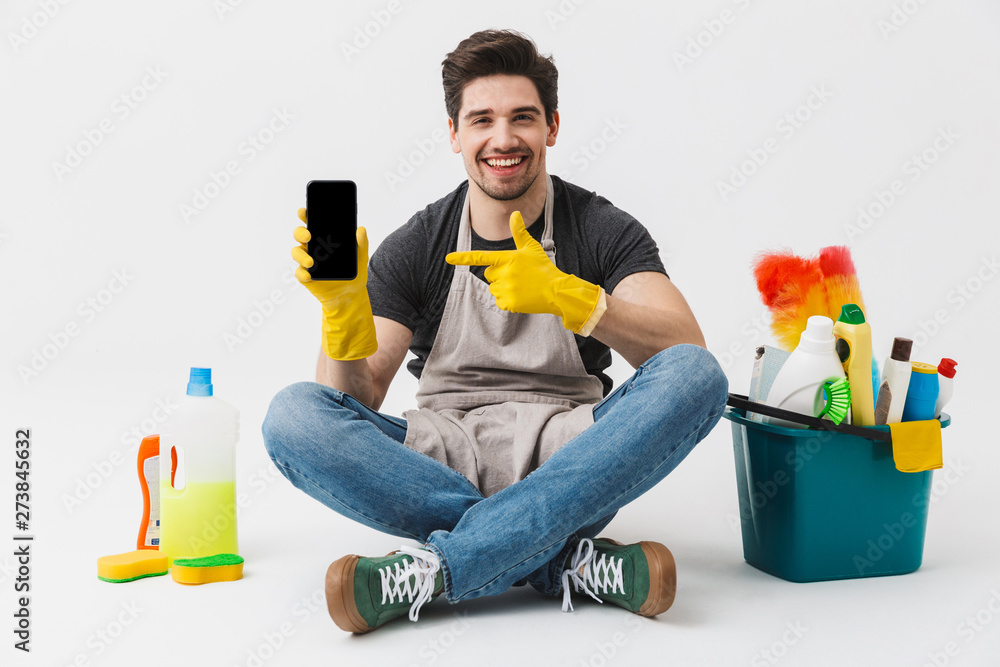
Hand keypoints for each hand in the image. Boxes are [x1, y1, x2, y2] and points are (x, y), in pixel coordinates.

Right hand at [292, 207, 376, 359]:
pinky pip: (299, 273)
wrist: (351, 293)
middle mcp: (312, 247)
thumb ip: (361, 243)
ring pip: (296, 252)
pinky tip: (309, 275)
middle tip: (308, 235)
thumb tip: (361, 229)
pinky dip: (302, 274)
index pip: (312, 222)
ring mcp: (307, 261)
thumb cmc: (354, 271)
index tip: (304, 211)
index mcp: (323, 238)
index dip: (305, 214)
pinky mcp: (306, 277)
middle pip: (300, 235)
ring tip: (311, 262)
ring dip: (301, 255)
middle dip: (301, 232)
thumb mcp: (360, 256)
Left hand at [445, 211, 604, 334]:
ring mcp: (506, 289)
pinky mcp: (508, 303)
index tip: (448, 258)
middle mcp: (504, 273)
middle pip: (489, 274)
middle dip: (499, 275)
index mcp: (507, 258)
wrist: (555, 290)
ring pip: (493, 289)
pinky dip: (508, 301)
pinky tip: (521, 296)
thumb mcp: (531, 248)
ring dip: (503, 288)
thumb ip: (519, 232)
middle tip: (517, 275)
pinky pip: (499, 301)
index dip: (463, 258)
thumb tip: (515, 213)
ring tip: (521, 286)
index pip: (481, 257)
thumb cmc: (542, 267)